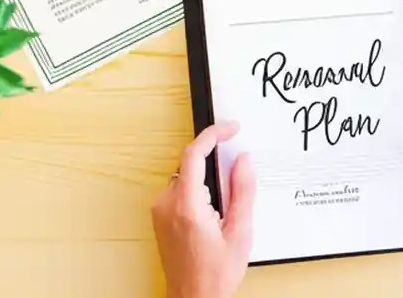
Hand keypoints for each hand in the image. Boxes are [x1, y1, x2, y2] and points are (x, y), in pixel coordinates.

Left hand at [152, 121, 255, 297]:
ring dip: (207, 184)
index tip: (231, 128)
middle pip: (191, 166)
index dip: (214, 134)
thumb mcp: (240, 232)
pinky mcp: (159, 218)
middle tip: (235, 187)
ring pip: (187, 178)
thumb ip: (243, 191)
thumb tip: (244, 161)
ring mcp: (159, 212)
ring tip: (223, 214)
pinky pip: (180, 192)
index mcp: (187, 206)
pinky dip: (198, 194)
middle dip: (215, 167)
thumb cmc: (215, 274)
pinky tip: (212, 218)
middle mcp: (167, 205)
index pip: (194, 154)